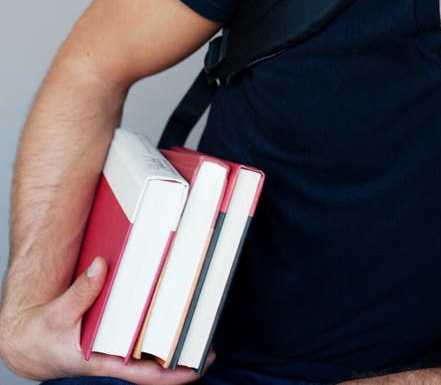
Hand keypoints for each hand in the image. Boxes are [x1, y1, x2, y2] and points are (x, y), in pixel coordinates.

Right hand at [0, 256, 213, 383]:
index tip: (201, 365)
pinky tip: (172, 293)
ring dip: (175, 325)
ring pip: (153, 337)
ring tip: (203, 305)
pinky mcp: (116, 327)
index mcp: (104, 361)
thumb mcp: (56, 315)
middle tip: (211, 325)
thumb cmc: (42, 335)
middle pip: (158, 353)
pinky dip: (156, 311)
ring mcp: (118, 341)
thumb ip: (80, 293)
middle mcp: (117, 353)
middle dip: (185, 344)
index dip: (176, 374)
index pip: (147, 375)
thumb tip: (102, 266)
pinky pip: (141, 321)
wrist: (28, 340)